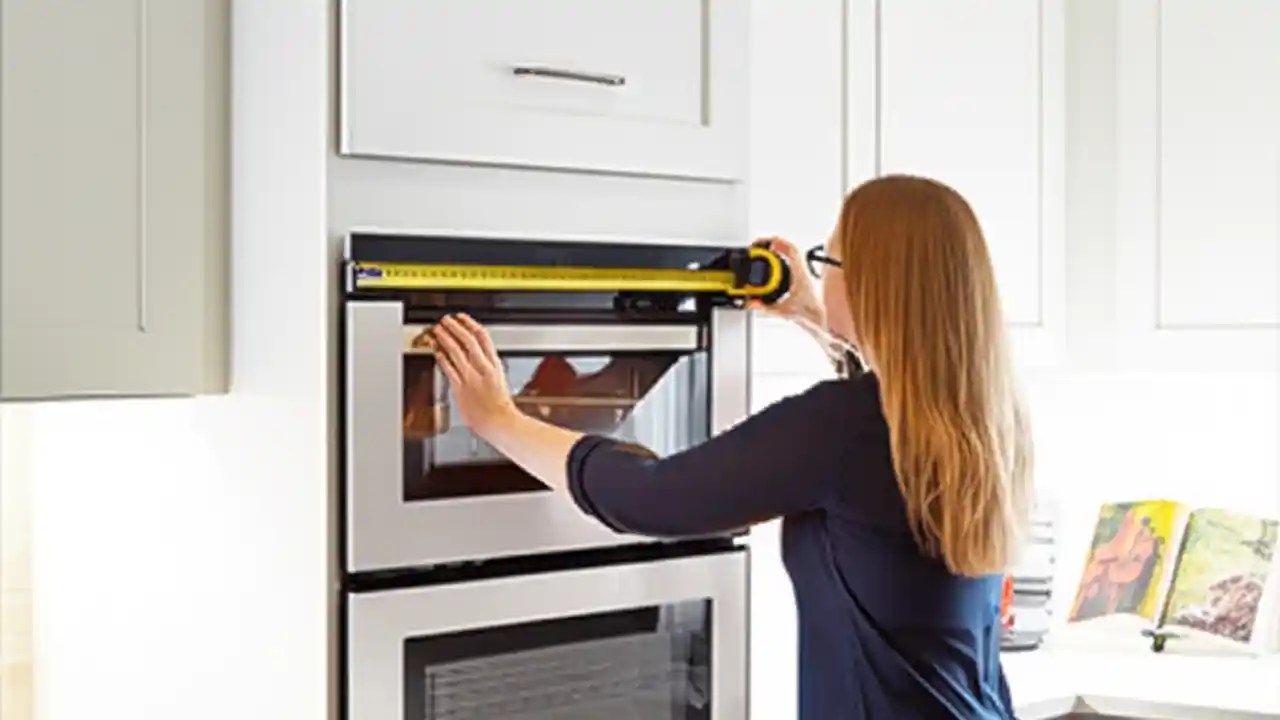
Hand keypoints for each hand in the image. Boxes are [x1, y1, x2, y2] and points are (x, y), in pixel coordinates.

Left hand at [431, 314, 519, 437]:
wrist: (499, 422)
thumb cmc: (501, 406)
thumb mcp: (501, 380)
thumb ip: (489, 369)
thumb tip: (481, 361)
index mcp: (494, 364)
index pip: (483, 337)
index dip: (470, 324)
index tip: (462, 318)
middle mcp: (482, 367)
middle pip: (467, 340)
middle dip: (455, 327)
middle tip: (446, 320)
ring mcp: (470, 377)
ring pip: (456, 351)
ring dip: (445, 338)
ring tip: (438, 330)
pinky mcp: (460, 387)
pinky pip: (448, 368)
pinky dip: (441, 357)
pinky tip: (436, 351)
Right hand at [747, 237, 824, 326]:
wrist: (819, 319)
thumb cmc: (808, 314)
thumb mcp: (782, 311)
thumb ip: (764, 307)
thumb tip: (751, 303)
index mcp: (799, 275)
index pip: (791, 251)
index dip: (777, 243)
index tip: (766, 243)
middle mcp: (802, 272)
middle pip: (791, 249)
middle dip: (775, 242)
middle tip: (763, 243)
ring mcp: (803, 274)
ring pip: (793, 254)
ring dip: (780, 248)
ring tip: (768, 247)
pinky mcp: (802, 278)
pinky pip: (793, 261)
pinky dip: (783, 256)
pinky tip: (775, 261)